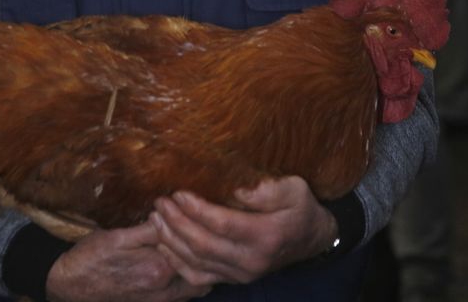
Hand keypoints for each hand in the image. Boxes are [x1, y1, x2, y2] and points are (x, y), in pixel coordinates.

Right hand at [46, 222, 210, 301]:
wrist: (69, 287)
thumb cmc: (90, 258)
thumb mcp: (118, 236)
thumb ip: (150, 229)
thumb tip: (172, 214)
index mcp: (158, 269)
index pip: (195, 249)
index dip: (200, 230)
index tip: (202, 214)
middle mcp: (164, 290)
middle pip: (204, 273)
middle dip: (209, 253)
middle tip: (212, 232)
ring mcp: (160, 301)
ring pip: (198, 286)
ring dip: (204, 267)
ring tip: (204, 245)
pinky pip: (184, 295)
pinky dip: (193, 279)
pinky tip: (190, 264)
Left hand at [150, 177, 337, 286]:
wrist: (311, 240)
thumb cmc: (300, 208)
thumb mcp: (294, 188)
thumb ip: (268, 189)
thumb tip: (237, 188)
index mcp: (266, 235)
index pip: (223, 224)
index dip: (196, 210)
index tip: (178, 193)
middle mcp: (251, 260)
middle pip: (203, 245)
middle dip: (176, 223)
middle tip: (160, 202)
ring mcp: (241, 274)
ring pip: (196, 263)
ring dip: (171, 240)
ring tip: (156, 217)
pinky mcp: (233, 280)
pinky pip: (198, 277)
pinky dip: (176, 262)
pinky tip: (163, 243)